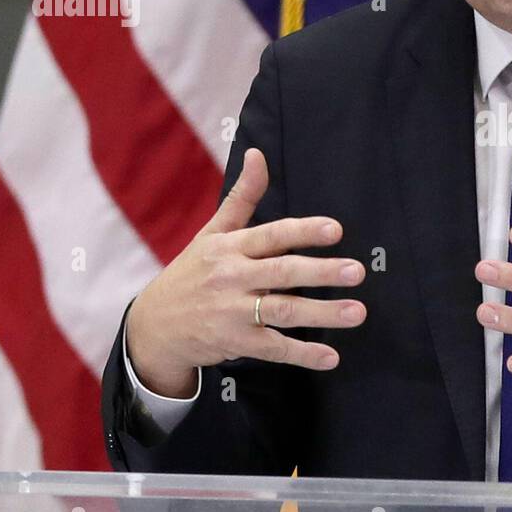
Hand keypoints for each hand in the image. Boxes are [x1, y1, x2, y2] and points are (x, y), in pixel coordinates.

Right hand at [126, 148, 365, 394]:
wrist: (154, 325)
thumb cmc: (193, 272)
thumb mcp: (213, 232)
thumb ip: (242, 196)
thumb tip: (259, 154)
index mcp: (230, 247)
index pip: (272, 235)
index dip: (303, 231)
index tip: (336, 230)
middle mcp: (231, 278)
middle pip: (282, 273)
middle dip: (322, 272)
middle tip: (357, 271)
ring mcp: (232, 312)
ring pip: (283, 311)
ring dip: (323, 314)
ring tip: (357, 312)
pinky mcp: (235, 343)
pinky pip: (274, 348)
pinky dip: (302, 354)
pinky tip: (331, 357)